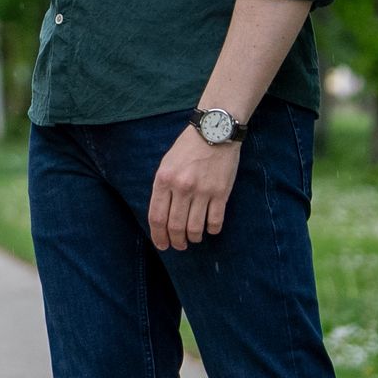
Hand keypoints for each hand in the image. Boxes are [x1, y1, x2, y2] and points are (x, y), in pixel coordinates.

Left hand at [147, 127, 240, 250]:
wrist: (214, 132)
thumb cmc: (187, 149)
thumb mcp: (166, 164)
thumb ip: (163, 188)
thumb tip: (161, 217)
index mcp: (163, 179)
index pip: (156, 217)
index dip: (158, 236)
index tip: (162, 245)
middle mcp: (181, 187)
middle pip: (175, 226)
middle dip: (176, 242)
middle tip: (179, 246)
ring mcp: (202, 191)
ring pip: (195, 228)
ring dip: (193, 238)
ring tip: (193, 239)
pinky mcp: (221, 193)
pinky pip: (215, 221)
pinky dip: (212, 230)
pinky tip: (210, 228)